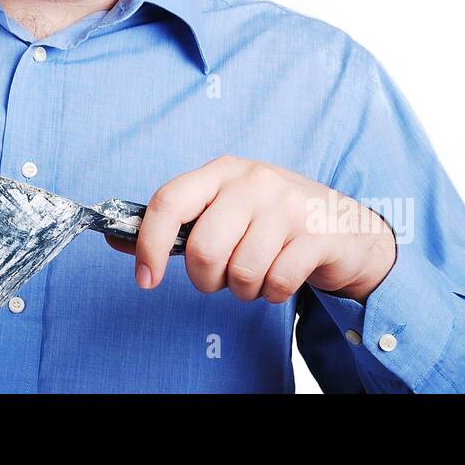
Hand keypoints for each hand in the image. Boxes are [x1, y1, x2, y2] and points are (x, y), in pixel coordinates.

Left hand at [106, 155, 396, 303]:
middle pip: (203, 249)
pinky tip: (281, 277)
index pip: (169, 201)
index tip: (145, 279)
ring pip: (240, 272)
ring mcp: (288, 206)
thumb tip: (116, 240)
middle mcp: (253, 181)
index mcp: (222, 171)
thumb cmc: (274, 220)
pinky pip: (275, 283)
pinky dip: (273, 293)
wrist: (348, 227)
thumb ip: (176, 224)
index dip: (148, 245)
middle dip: (206, 279)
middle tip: (220, 278)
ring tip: (256, 274)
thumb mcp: (224, 208)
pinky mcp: (317, 235)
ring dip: (243, 289)